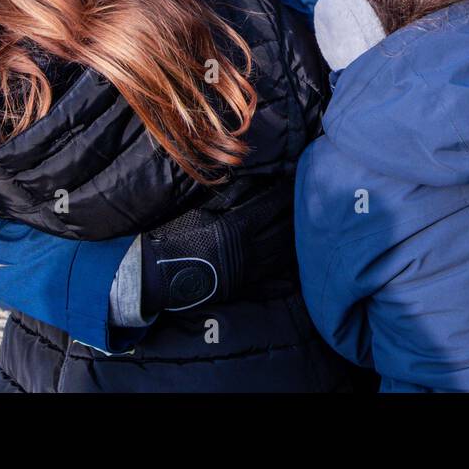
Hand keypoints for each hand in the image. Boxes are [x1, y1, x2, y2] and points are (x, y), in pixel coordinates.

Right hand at [141, 182, 294, 311]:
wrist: (161, 274)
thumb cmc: (178, 236)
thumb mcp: (202, 211)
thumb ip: (230, 197)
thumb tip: (251, 181)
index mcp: (239, 227)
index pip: (271, 206)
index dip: (284, 194)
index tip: (295, 182)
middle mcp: (249, 250)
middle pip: (283, 231)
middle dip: (296, 216)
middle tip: (307, 203)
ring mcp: (248, 272)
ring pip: (281, 256)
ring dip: (295, 243)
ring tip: (306, 232)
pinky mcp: (242, 287)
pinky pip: (268, 285)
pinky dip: (282, 281)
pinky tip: (294, 279)